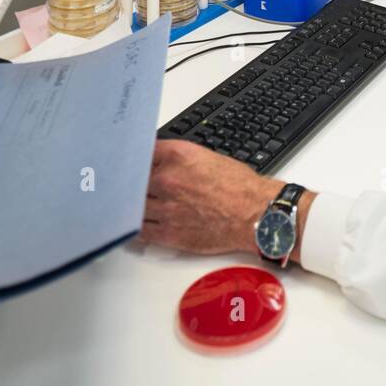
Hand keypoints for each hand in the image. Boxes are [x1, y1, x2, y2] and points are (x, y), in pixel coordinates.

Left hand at [142, 140, 283, 255]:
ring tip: (132, 205)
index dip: (135, 159)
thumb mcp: (207, 157)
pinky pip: (140, 231)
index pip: (141, 152)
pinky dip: (136, 227)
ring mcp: (166, 208)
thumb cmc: (240, 187)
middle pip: (132, 180)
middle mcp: (168, 180)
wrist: (257, 214)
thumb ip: (177, 159)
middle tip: (128, 185)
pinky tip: (137, 224)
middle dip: (131, 183)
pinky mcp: (169, 233)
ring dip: (133, 205)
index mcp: (178, 156)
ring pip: (133, 206)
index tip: (130, 163)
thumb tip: (157, 162)